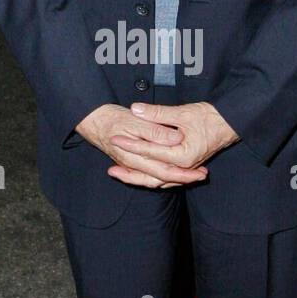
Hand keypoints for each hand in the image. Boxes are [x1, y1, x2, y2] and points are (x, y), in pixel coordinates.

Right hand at [74, 102, 207, 188]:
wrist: (93, 120)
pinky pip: (150, 174)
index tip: (200, 173)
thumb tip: (175, 139)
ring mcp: (133, 166)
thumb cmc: (113, 118)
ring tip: (194, 175)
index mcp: (136, 158)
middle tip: (203, 175)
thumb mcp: (135, 121)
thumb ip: (155, 131)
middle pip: (162, 179)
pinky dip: (164, 174)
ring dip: (175, 178)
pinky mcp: (132, 162)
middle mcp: (135, 166)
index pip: (164, 172)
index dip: (184, 174)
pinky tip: (175, 171)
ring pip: (157, 178)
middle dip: (184, 179)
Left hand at [108, 100, 239, 186]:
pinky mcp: (185, 167)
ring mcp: (185, 169)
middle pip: (151, 174)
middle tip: (110, 169)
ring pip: (157, 179)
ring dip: (138, 178)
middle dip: (130, 172)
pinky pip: (164, 177)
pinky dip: (150, 176)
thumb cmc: (210, 117)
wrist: (230, 123)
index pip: (151, 152)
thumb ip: (158, 113)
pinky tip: (138, 174)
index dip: (131, 145)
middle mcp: (184, 166)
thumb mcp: (183, 112)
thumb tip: (136, 108)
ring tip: (119, 174)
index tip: (115, 139)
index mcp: (183, 155)